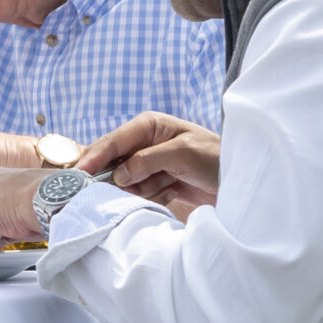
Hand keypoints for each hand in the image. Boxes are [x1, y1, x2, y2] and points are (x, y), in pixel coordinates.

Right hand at [78, 112, 219, 217]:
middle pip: (115, 162)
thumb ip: (147, 161)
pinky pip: (141, 194)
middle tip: (130, 186)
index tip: (81, 172)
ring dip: (144, 189)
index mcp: (149, 126)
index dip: (96, 156)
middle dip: (122, 177)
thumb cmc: (216, 158)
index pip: (114, 140)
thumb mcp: (182, 153)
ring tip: (167, 185)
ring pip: (127, 182)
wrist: (241, 183)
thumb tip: (119, 175)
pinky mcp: (158, 183)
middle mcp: (146, 143)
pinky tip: (171, 192)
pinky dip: (153, 197)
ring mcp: (151, 164)